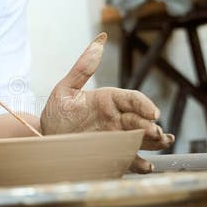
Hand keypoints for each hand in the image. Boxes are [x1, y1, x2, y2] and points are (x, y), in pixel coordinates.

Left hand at [40, 33, 173, 172]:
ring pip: (142, 140)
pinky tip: (145, 166)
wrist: (44, 140)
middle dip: (151, 126)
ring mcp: (116, 139)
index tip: (152, 113)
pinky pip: (130, 160)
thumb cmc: (56, 114)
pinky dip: (140, 163)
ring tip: (161, 143)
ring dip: (154, 142)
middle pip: (141, 121)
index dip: (144, 105)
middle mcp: (116, 119)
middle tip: (156, 132)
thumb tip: (100, 40)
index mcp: (109, 101)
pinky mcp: (113, 156)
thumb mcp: (65, 89)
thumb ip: (82, 68)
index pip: (133, 99)